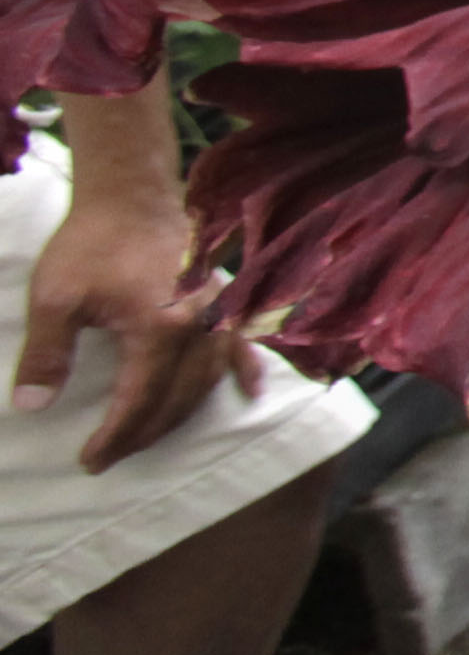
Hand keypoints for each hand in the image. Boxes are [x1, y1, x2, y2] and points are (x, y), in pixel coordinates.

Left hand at [13, 181, 258, 471]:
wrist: (131, 195)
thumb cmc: (91, 243)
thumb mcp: (56, 298)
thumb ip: (46, 355)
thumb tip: (31, 406)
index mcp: (159, 329)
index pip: (139, 402)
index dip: (114, 437)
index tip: (90, 460)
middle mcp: (199, 327)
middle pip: (177, 400)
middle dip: (143, 434)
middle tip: (111, 455)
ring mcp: (218, 313)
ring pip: (208, 381)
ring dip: (181, 415)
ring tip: (150, 435)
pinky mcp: (224, 300)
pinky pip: (241, 345)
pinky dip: (247, 372)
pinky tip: (251, 392)